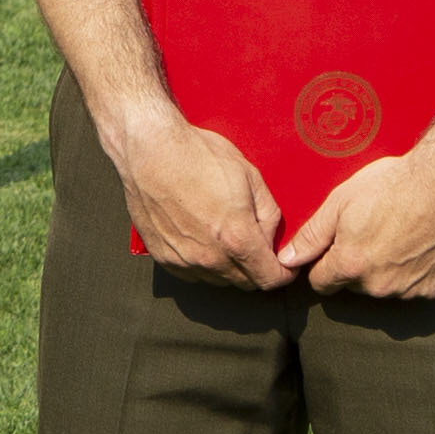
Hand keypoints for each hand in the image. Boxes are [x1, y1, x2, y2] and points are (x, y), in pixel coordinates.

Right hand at [106, 101, 284, 288]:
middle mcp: (210, 257)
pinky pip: (192, 274)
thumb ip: (269, 214)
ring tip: (225, 238)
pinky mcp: (162, 257)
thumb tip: (271, 238)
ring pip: (218, 281)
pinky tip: (202, 238)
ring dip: (229, 268)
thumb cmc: (198, 155)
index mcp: (236, 238)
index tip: (284, 268)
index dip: (283, 275)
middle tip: (256, 247)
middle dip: (257, 270)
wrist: (150, 150)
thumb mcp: (250, 176)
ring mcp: (183, 260)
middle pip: (245, 283)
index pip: (269, 279)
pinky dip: (203, 264)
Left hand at [293, 140, 434, 302]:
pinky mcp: (433, 289)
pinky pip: (411, 288)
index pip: (321, 283)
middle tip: (371, 232)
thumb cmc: (393, 184)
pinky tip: (417, 245)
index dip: (323, 263)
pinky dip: (411, 273)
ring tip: (396, 236)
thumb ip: (312, 236)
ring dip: (383, 271)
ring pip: (382, 288)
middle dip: (355, 266)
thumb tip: (287, 260)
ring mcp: (407, 290)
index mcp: (350, 265)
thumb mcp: (341, 202)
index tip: (335, 246)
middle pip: (353, 286)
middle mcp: (378, 286)